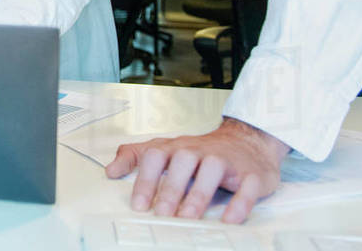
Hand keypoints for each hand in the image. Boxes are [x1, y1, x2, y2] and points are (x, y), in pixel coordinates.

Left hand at [105, 118, 290, 223]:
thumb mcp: (166, 149)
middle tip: (161, 213)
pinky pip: (247, 187)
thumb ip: (136, 157)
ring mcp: (226, 160)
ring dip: (199, 194)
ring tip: (188, 217)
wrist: (247, 140)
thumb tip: (110, 170)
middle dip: (171, 188)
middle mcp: (200, 151)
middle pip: (183, 161)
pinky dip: (240, 203)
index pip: (156, 156)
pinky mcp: (251, 175)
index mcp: (177, 147)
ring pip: (212, 169)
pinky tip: (229, 220)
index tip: (138, 204)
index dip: (146, 179)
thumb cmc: (200, 151)